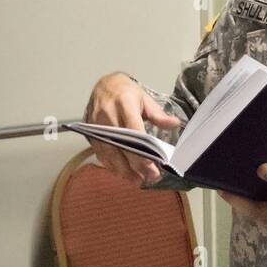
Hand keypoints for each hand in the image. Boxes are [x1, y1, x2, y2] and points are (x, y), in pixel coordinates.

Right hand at [83, 72, 182, 186]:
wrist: (104, 86)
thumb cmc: (126, 93)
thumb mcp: (145, 99)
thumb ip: (158, 114)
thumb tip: (175, 124)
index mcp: (124, 104)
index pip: (133, 130)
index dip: (142, 150)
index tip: (153, 165)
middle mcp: (107, 115)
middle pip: (120, 145)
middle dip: (135, 164)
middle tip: (149, 177)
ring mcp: (96, 126)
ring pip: (108, 152)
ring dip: (122, 170)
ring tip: (137, 181)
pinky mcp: (91, 133)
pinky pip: (100, 153)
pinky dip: (111, 165)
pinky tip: (123, 173)